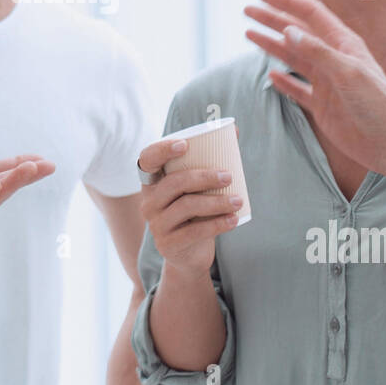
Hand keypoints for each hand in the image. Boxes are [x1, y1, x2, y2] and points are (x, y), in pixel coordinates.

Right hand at [138, 136, 240, 275]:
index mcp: (153, 182)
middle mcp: (149, 201)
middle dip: (204, 177)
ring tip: (238, 200)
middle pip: (174, 183)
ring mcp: (156, 224)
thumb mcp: (198, 189)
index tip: (185, 145)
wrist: (189, 255)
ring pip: (186, 206)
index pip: (147, 159)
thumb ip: (211, 161)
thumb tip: (233, 130)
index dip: (162, 150)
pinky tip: (234, 220)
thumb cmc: (196, 213)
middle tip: (228, 176)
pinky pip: (194, 231)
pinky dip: (217, 224)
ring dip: (216, 202)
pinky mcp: (168, 244)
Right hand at [243, 0, 385, 175]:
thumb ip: (318, 51)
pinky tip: (271, 75)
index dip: (286, 3)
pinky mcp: (322, 106)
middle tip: (248, 11)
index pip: (311, 15)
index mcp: (343, 44)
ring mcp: (326, 83)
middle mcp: (333, 59)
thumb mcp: (348, 72)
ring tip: (249, 34)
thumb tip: (289, 30)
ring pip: (293, 59)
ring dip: (272, 45)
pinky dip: (283, 82)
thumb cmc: (378, 105)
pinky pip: (298, 89)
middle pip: (297, 33)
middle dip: (272, 20)